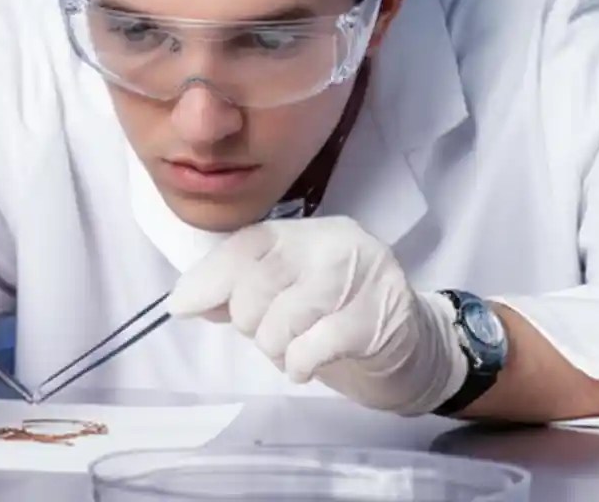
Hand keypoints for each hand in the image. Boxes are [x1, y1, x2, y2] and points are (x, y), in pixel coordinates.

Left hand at [167, 216, 467, 414]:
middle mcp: (337, 244)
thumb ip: (240, 294)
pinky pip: (313, 346)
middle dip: (250, 322)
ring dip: (277, 348)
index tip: (181, 308)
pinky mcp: (381, 318)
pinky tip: (310, 364)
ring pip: (284, 317)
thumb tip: (186, 301)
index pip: (249, 244)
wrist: (417, 350)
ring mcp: (364, 277)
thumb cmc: (338, 322)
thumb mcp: (286, 300)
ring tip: (295, 350)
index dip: (211, 276)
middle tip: (271, 337)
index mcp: (309, 233)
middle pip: (260, 281)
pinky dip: (300, 363)